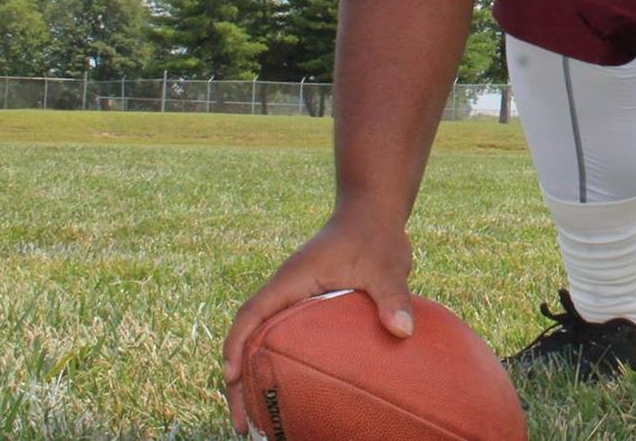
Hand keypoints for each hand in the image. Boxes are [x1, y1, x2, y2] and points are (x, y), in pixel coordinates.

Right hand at [221, 206, 414, 434]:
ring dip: (255, 378)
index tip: (232, 377)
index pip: (251, 313)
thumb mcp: (386, 265)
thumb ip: (393, 296)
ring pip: (262, 342)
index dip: (237, 344)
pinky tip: (292, 396)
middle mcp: (285, 292)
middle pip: (249, 337)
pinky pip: (283, 341)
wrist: (373, 215)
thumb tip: (403, 331)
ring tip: (257, 423)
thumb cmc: (375, 236)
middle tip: (242, 423)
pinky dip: (279, 368)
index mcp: (291, 280)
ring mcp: (293, 301)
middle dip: (239, 380)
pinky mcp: (306, 309)